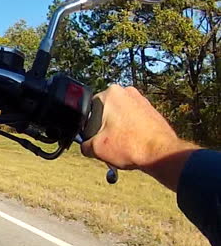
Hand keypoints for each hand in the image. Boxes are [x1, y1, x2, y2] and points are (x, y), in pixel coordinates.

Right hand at [80, 85, 196, 189]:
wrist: (161, 154)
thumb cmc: (131, 146)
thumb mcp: (95, 148)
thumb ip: (84, 144)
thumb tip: (85, 146)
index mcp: (111, 93)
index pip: (89, 109)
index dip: (88, 127)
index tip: (94, 139)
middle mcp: (127, 91)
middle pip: (105, 112)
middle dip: (103, 128)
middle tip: (108, 144)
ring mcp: (141, 100)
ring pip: (119, 117)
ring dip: (116, 130)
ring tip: (121, 145)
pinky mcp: (151, 111)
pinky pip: (132, 120)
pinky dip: (130, 131)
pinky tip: (131, 144)